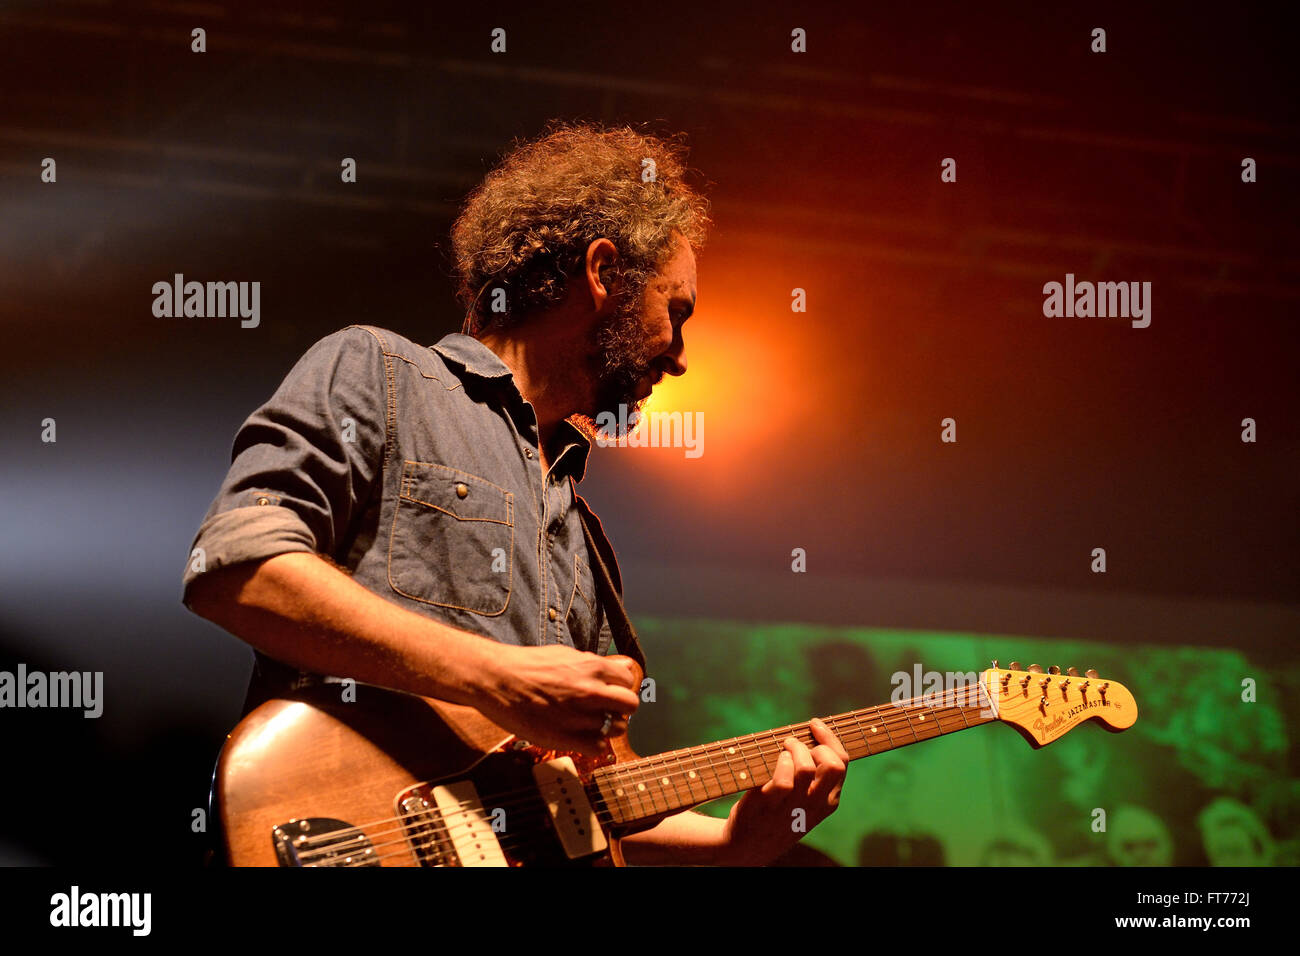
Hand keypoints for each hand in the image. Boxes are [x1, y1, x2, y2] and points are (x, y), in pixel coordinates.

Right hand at [476, 645, 639, 754]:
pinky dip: (593, 745)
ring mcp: (580, 716)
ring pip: (616, 729)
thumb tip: (610, 671)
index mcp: (592, 667)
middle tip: (609, 710)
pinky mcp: (565, 737)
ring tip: (591, 725)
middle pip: (630, 705)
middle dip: (622, 708)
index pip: (627, 679)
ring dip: (608, 727)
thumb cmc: (526, 665)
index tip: (611, 691)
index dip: (620, 686)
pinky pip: (598, 747)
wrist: (497, 679)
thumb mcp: (564, 654)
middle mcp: (592, 691)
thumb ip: (590, 665)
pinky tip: (581, 738)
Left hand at [720, 717, 847, 865]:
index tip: (814, 725)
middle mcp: (814, 804)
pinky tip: (772, 762)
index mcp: (828, 801)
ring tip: (783, 748)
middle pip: (833, 764)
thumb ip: (814, 775)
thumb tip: (812, 734)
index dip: (829, 738)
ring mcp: (793, 806)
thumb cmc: (778, 813)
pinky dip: (779, 762)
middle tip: (796, 742)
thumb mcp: (805, 800)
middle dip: (817, 743)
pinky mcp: (770, 804)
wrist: (748, 845)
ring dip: (794, 748)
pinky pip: (783, 779)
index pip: (842, 762)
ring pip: (806, 768)